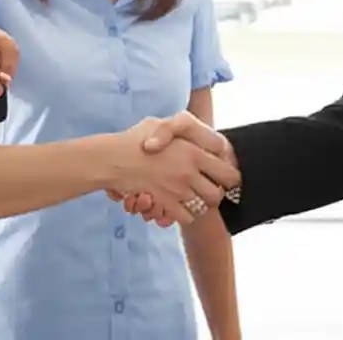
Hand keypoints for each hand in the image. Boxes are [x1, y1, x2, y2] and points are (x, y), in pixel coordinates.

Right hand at [106, 113, 239, 225]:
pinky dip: (185, 215)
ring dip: (200, 205)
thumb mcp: (161, 124)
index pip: (228, 172)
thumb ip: (182, 130)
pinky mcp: (166, 202)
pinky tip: (178, 206)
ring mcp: (178, 189)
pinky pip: (187, 217)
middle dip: (215, 194)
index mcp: (193, 151)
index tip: (222, 177)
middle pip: (217, 194)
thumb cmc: (135, 139)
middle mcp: (189, 172)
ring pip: (203, 207)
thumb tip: (196, 135)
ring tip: (192, 198)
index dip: (229, 177)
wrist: (113, 159)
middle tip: (207, 190)